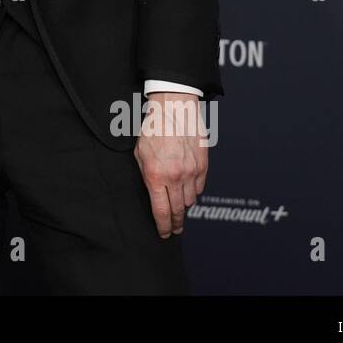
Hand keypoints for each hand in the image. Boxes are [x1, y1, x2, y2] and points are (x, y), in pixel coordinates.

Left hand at [133, 92, 207, 238]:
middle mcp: (175, 177)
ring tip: (179, 207)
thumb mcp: (139, 155)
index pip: (162, 212)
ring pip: (190, 200)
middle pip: (178, 211)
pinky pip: (200, 187)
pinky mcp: (203, 165)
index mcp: (155, 176)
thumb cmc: (152, 129)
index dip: (163, 226)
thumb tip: (154, 195)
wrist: (174, 109)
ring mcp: (191, 172)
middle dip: (176, 223)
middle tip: (174, 229)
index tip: (164, 233)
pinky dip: (194, 191)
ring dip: (184, 206)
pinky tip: (187, 190)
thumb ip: (146, 177)